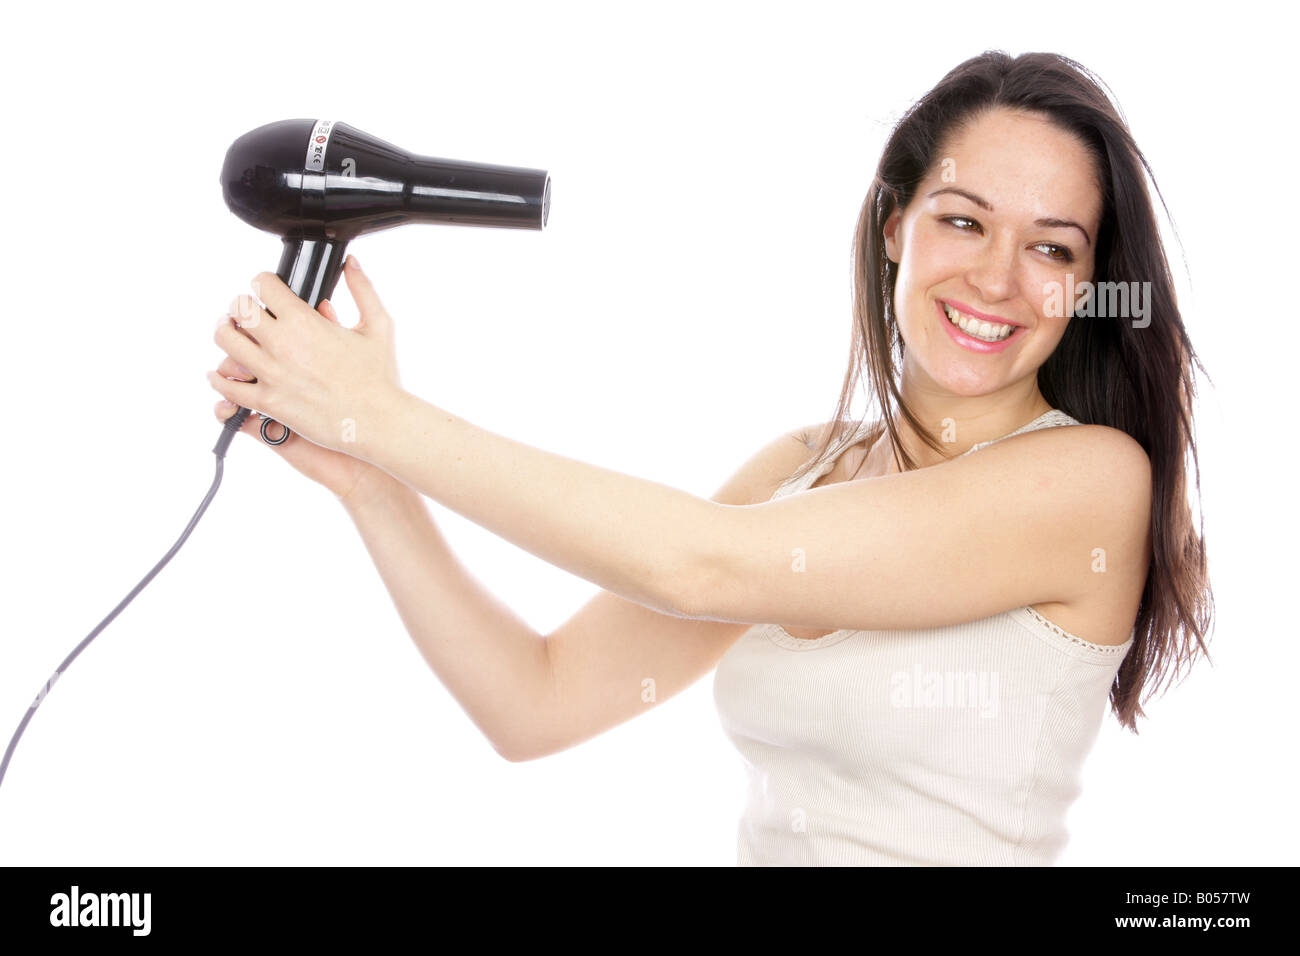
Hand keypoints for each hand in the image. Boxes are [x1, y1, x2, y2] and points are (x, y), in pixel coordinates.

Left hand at [208, 254, 401, 457]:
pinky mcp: (267, 402)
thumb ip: (363, 289)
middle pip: (237, 309)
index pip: (262, 284)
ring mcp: (271, 374)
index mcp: (304, 321)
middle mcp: (281, 344)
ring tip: (234, 335)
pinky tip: (225, 374)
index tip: (267, 289)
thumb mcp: (378, 325)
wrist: (378, 421)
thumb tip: (352, 263)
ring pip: (225, 341)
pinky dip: (220, 378)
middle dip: (241, 306)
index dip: (263, 282)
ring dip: (227, 334)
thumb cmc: (380, 377)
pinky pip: (228, 387)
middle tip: (248, 313)